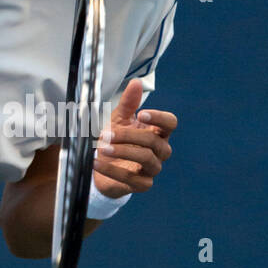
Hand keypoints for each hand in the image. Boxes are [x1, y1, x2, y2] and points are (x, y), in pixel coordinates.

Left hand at [93, 78, 176, 196]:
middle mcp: (159, 151)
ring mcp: (152, 169)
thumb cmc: (115, 140)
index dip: (159, 118)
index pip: (170, 123)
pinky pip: (131, 179)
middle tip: (108, 133)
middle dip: (130, 136)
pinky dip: (112, 170)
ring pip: (146, 159)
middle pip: (155, 141)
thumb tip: (136, 83)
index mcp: (158, 132)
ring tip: (103, 147)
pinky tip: (96, 163)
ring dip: (123, 151)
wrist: (102, 166)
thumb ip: (128, 103)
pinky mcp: (142, 185)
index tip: (141, 114)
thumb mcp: (118, 119)